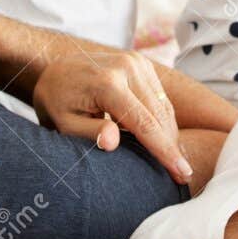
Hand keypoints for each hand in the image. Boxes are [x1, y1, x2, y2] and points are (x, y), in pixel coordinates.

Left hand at [33, 49, 192, 184]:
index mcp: (107, 83)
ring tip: (175, 161)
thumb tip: (113, 142)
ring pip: (164, 105)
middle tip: (182, 176)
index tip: (183, 173)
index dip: (165, 151)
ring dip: (170, 134)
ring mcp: (136, 61)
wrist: (54, 69)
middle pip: (159, 115)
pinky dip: (164, 118)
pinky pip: (160, 96)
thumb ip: (90, 133)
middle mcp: (126, 67)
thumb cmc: (56, 102)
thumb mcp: (64, 123)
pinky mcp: (141, 63)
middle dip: (172, 146)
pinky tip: (164, 139)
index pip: (144, 123)